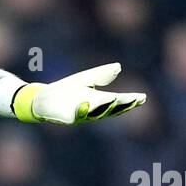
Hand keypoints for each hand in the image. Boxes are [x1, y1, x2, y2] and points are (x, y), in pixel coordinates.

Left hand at [13, 63, 145, 123]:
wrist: (43, 99)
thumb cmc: (65, 91)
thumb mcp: (86, 79)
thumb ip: (101, 74)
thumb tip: (118, 67)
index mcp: (98, 101)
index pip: (118, 102)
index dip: (130, 101)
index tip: (142, 97)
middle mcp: (91, 110)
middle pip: (111, 110)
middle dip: (123, 106)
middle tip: (135, 100)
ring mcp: (79, 115)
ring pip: (95, 114)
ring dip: (105, 108)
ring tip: (115, 100)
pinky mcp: (65, 117)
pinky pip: (74, 116)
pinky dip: (81, 111)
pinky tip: (85, 105)